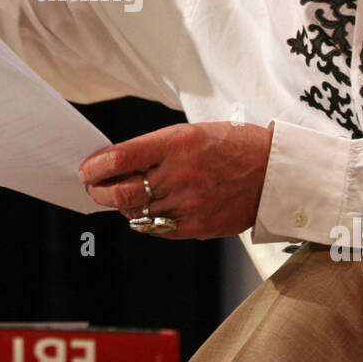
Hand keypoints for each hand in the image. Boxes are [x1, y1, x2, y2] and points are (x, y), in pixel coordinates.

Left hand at [78, 122, 273, 239]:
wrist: (275, 172)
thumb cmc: (235, 146)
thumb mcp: (192, 132)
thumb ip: (155, 148)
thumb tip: (117, 162)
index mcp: (178, 143)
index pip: (119, 158)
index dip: (95, 167)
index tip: (87, 170)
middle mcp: (180, 174)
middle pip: (120, 192)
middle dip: (98, 191)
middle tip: (94, 187)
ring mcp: (189, 204)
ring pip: (136, 213)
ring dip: (123, 206)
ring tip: (125, 197)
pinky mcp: (198, 227)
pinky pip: (157, 229)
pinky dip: (146, 220)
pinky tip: (150, 209)